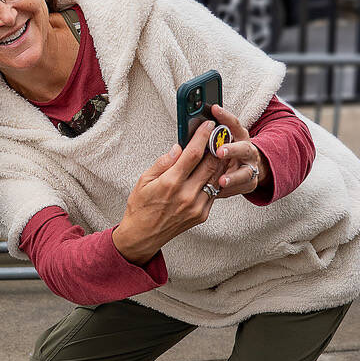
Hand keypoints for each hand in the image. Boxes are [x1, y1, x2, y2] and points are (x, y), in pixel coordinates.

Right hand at [112, 120, 223, 263]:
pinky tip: (213, 170)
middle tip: (220, 133)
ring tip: (220, 149)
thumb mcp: (144, 181)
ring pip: (215, 177)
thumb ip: (163, 163)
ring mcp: (197, 206)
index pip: (192, 154)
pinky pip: (213, 192)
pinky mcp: (202, 214)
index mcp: (170, 183)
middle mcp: (187, 195)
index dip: (203, 137)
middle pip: (210, 164)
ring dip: (220, 161)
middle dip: (217, 146)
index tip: (209, 126)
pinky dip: (214, 178)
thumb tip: (178, 148)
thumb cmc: (140, 206)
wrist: (143, 235)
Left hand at [210, 104, 267, 197]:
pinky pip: (243, 186)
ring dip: (234, 176)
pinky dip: (232, 189)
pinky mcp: (250, 182)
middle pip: (243, 148)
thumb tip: (184, 136)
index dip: (225, 116)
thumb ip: (204, 137)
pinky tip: (221, 191)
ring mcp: (250, 166)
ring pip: (246, 171)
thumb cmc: (221, 154)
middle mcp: (246, 149)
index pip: (233, 123)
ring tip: (222, 180)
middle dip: (231, 149)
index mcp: (237, 136)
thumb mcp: (216, 142)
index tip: (214, 108)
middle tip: (219, 151)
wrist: (243, 171)